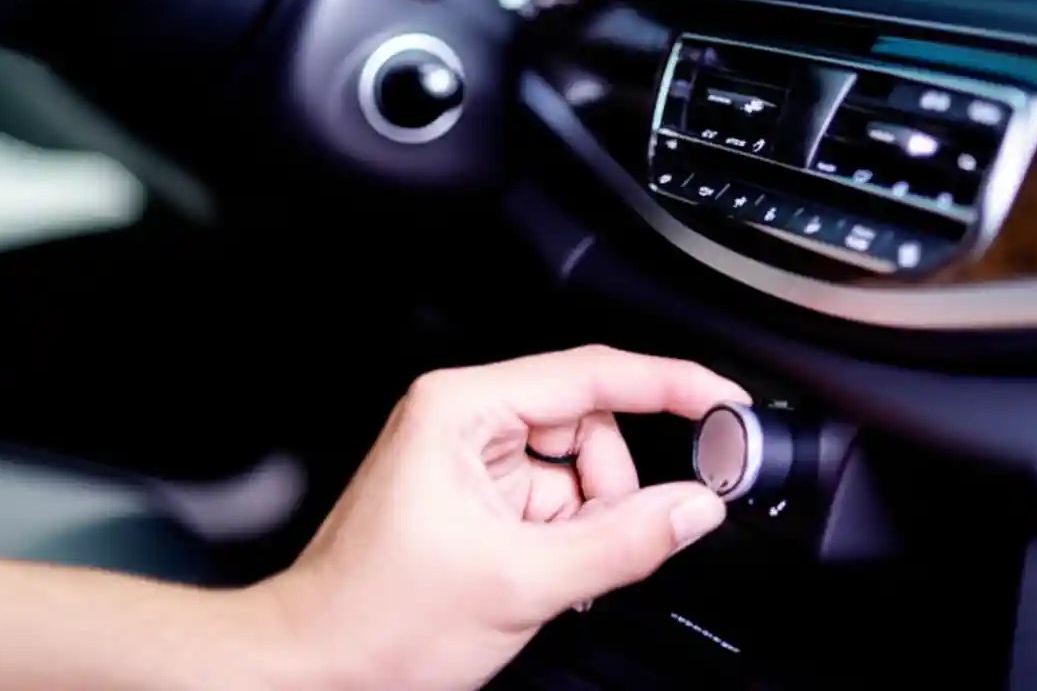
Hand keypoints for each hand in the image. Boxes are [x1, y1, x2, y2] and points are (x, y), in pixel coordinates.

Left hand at [257, 345, 749, 689]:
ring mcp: (470, 464)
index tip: (724, 403)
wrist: (312, 669)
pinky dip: (568, 542)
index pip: (593, 375)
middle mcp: (465, 423)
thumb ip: (622, 542)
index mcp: (463, 410)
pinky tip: (545, 579)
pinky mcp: (476, 502)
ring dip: (587, 526)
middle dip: (610, 491)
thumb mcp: (518, 582)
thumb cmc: (373, 619)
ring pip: (577, 472)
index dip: (670, 386)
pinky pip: (554, 504)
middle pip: (589, 428)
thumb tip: (695, 506)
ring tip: (555, 576)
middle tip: (601, 547)